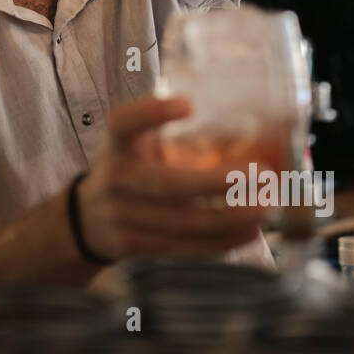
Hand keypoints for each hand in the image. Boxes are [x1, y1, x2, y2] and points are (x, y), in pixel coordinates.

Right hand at [75, 96, 267, 261]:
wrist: (87, 219)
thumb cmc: (132, 173)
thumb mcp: (143, 148)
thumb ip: (184, 143)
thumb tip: (255, 139)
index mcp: (119, 144)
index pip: (125, 122)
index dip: (152, 113)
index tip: (188, 105)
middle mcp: (115, 178)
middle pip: (168, 184)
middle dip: (219, 183)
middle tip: (263, 176)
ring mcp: (121, 216)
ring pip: (183, 223)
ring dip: (231, 218)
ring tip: (266, 207)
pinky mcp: (132, 247)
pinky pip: (184, 247)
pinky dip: (222, 241)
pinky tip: (249, 231)